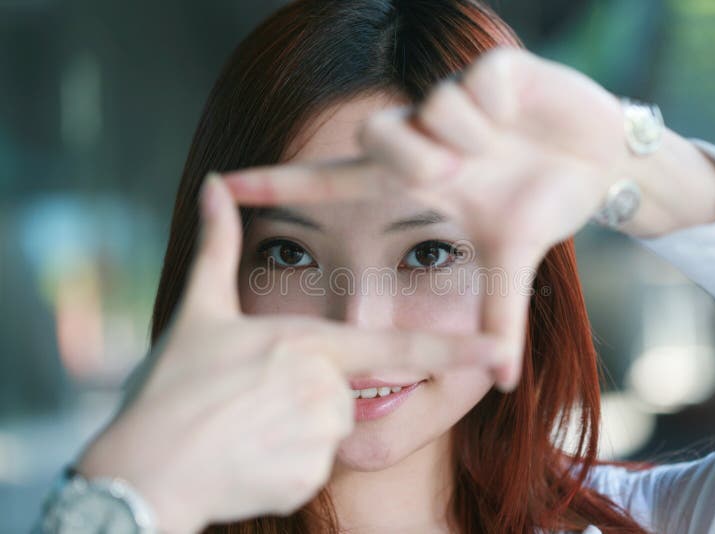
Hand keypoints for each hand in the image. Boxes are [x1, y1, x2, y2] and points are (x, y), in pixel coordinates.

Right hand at [75, 177, 502, 532]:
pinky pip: (312, 465)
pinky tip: (247, 457)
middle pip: (344, 391)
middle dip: (307, 395)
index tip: (497, 353)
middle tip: (249, 399)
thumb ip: (218, 247)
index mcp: (309, 345)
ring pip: (328, 430)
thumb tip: (214, 185)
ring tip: (243, 425)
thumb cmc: (171, 388)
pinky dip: (285, 462)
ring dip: (293, 429)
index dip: (454, 351)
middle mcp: (324, 389)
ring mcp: (319, 437)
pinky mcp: (308, 477)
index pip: (397, 350)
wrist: (142, 470)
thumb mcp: (199, 313)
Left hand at [223, 46, 714, 390]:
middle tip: (460, 177)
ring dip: (465, 140)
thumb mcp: (514, 260)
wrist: (600, 161)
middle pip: (375, 136)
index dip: (279, 183)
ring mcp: (454, 104)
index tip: (223, 184)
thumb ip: (500, 314)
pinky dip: (496, 108)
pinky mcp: (492, 72)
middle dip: (417, 162)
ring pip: (427, 111)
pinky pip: (472, 87)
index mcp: (416, 183)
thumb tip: (502, 381)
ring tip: (498, 150)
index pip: (332, 179)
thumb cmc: (542, 203)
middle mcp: (425, 139)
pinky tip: (518, 117)